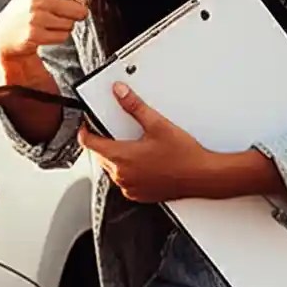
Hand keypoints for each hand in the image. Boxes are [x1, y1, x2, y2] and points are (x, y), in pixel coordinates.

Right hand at [0, 0, 113, 59]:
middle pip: (79, 10)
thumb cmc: (28, 10)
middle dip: (74, 15)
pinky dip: (57, 38)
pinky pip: (63, 37)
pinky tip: (44, 33)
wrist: (5, 32)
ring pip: (71, 25)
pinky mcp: (35, 34)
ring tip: (47, 24)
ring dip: (63, 27)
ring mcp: (36, 17)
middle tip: (58, 14)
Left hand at [77, 82, 218, 202]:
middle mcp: (122, 175)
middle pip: (99, 156)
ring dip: (114, 157)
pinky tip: (141, 162)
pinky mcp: (139, 195)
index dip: (84, 131)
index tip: (86, 124)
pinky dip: (126, 171)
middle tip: (113, 131)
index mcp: (121, 157)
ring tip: (132, 146)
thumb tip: (120, 92)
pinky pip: (123, 180)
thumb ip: (134, 106)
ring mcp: (130, 187)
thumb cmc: (184, 155)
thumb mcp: (157, 124)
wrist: (202, 176)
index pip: (88, 143)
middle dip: (102, 142)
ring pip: (111, 169)